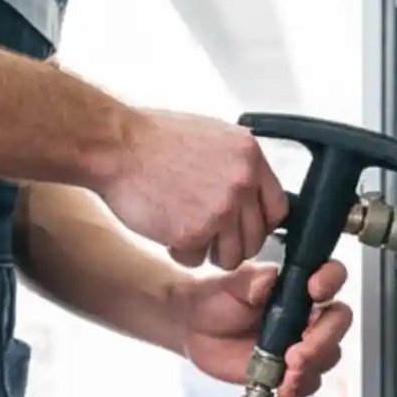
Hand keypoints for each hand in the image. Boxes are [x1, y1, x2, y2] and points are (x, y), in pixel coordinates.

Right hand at [96, 109, 288, 269]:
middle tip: (210, 236)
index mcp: (249, 156)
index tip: (247, 228)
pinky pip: (196, 260)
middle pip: (256, 238)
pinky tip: (167, 231)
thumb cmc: (153, 139)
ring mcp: (220, 209)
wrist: (118, 147)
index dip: (261, 223)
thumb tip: (250, 190)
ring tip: (187, 234)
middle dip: (232, 243)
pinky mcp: (194, 232)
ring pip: (231, 256)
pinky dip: (180, 253)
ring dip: (209, 252)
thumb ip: (237, 165)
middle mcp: (242, 182)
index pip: (278, 207)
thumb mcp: (212, 137)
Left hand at [173, 261, 352, 396]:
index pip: (331, 276)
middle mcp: (307, 313)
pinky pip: (309, 382)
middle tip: (296, 353)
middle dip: (322, 340)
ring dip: (311, 367)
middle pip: (337, 322)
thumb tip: (271, 280)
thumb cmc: (216, 299)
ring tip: (286, 375)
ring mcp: (301, 342)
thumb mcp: (231, 284)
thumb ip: (252, 280)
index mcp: (298, 285)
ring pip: (328, 355)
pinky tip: (283, 390)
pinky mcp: (291, 370)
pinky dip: (299, 389)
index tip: (315, 290)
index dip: (331, 281)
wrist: (194, 329)